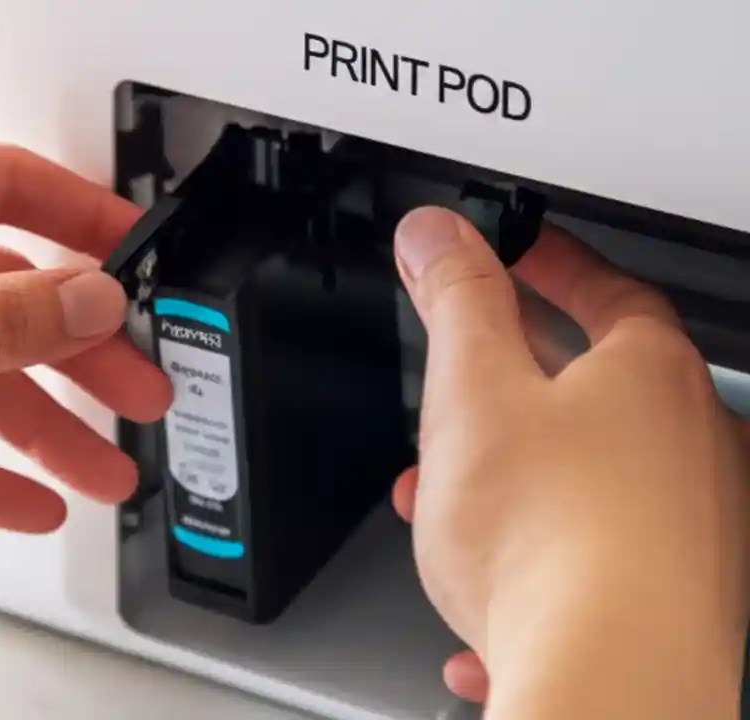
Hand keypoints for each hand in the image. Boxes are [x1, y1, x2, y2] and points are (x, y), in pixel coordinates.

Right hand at [390, 207, 748, 716]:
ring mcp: (695, 525)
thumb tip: (437, 237)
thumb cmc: (555, 543)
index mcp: (651, 375)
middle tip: (459, 380)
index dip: (545, 265)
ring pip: (587, 478)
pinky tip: (488, 598)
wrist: (609, 680)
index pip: (605, 289)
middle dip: (504, 385)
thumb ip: (453, 301)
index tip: (508, 255)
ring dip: (509, 478)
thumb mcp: (472, 392)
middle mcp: (693, 444)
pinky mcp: (679, 596)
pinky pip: (593, 559)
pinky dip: (536, 561)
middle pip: (594, 387)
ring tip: (444, 505)